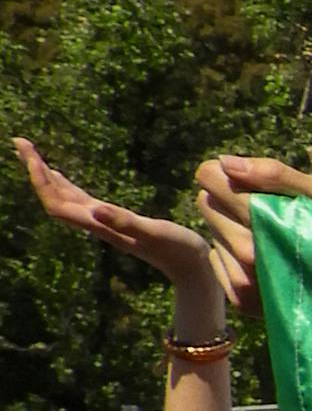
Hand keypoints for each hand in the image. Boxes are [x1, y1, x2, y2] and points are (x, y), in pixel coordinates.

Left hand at [18, 140, 229, 310]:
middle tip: (20, 141)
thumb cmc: (179, 249)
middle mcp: (97, 224)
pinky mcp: (116, 221)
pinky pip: (80, 201)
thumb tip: (95, 209)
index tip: (30, 152)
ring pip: (65, 199)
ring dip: (46, 177)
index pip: (57, 202)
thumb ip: (125, 221)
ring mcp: (105, 223)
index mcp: (101, 224)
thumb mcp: (154, 231)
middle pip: (54, 198)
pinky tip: (63, 176)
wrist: (192, 269)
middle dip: (36, 170)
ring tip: (32, 154)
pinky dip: (66, 185)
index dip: (40, 178)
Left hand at [196, 153, 311, 311]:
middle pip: (207, 205)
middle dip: (226, 200)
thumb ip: (274, 174)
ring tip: (268, 234)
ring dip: (230, 228)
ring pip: (211, 234)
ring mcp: (245, 284)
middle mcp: (251, 256)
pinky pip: (216, 261)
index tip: (240, 178)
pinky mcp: (243, 303)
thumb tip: (225, 162)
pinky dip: (231, 255)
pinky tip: (262, 256)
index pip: (214, 184)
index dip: (220, 174)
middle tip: (264, 209)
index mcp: (269, 222)